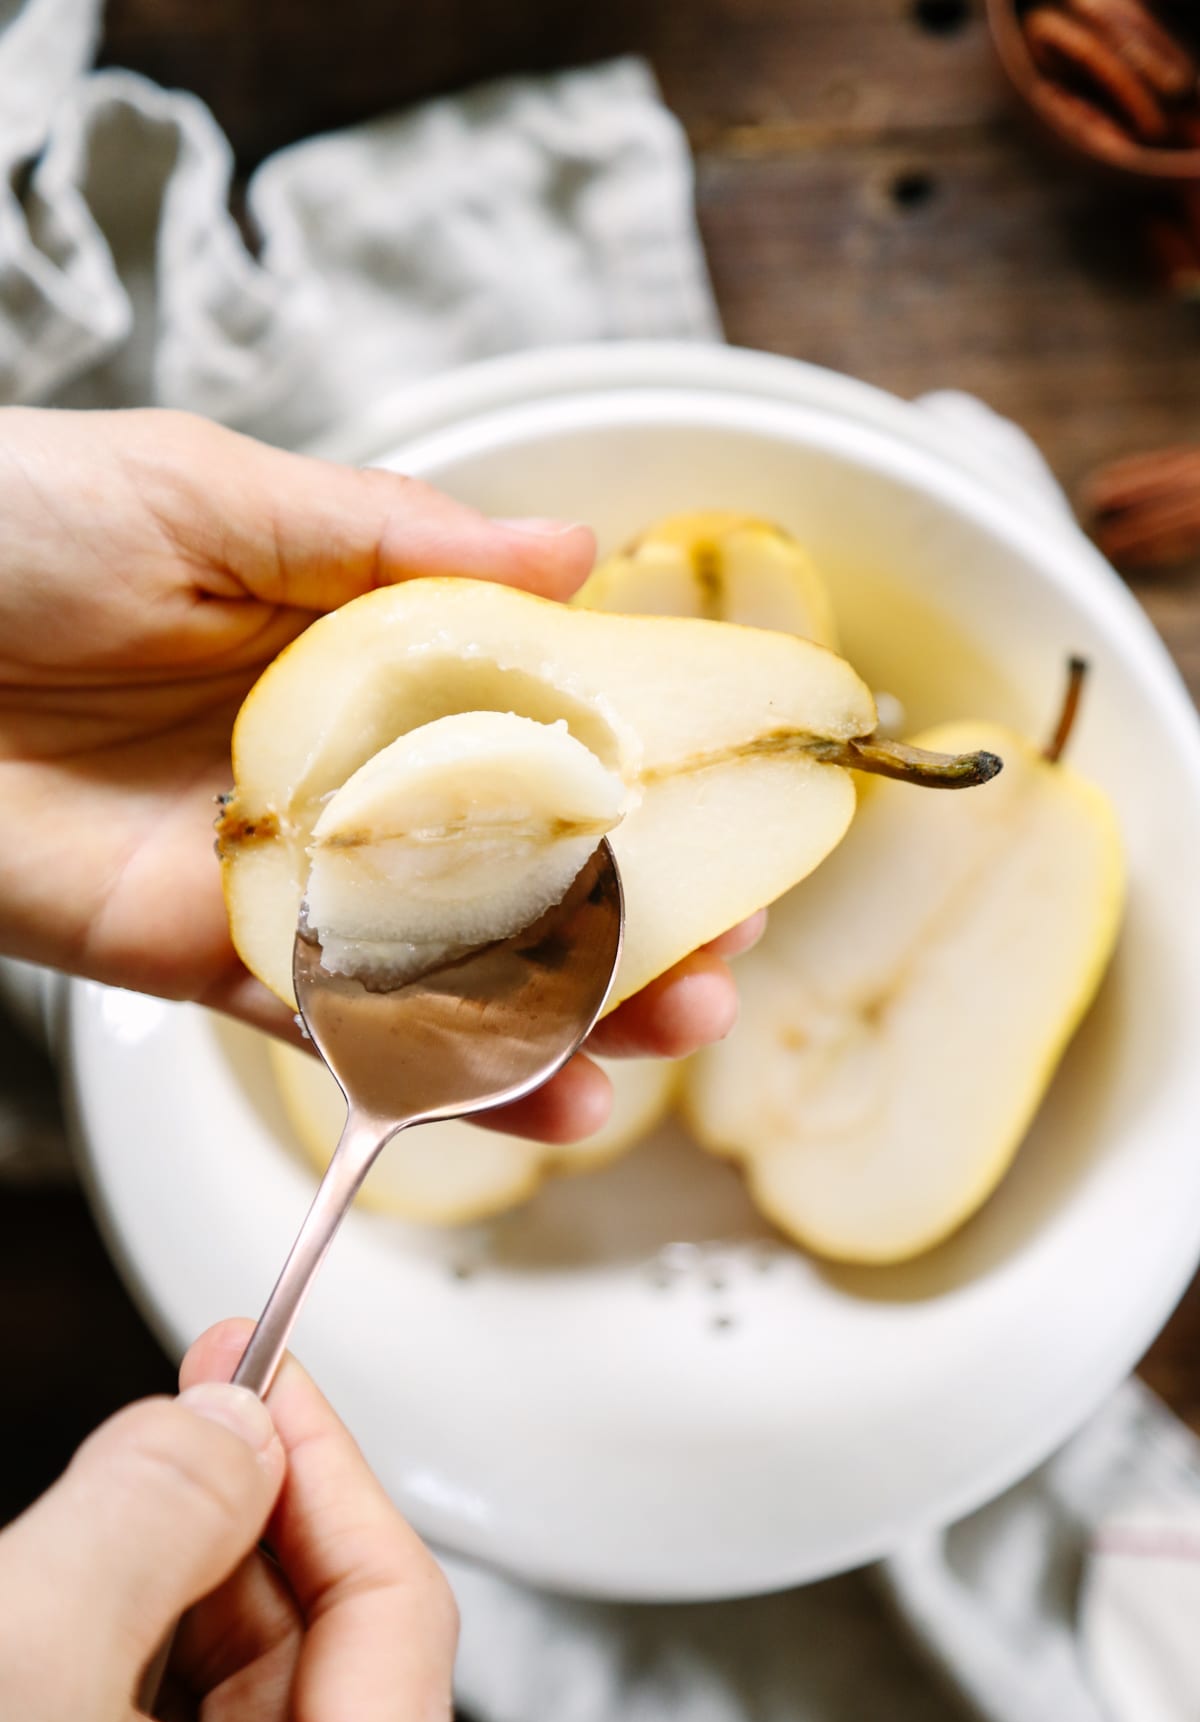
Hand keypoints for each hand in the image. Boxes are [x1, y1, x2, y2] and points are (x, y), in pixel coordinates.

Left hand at [0, 407, 761, 1139]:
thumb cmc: (10, 520)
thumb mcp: (219, 493)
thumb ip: (396, 539)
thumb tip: (578, 550)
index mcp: (354, 661)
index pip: (531, 735)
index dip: (636, 786)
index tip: (731, 822)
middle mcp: (333, 780)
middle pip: (508, 873)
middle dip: (626, 930)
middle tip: (717, 968)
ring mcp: (273, 876)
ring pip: (440, 969)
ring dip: (554, 1019)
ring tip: (648, 1047)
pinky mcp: (198, 954)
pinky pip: (326, 1023)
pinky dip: (425, 1066)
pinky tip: (525, 1092)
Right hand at [0, 1320, 456, 1721]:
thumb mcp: (30, 1664)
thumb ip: (152, 1516)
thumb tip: (235, 1426)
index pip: (396, 1616)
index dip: (331, 1471)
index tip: (270, 1373)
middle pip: (311, 1638)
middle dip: (246, 1508)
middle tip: (193, 1404)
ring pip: (220, 1670)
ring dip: (171, 1561)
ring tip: (106, 1497)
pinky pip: (141, 1712)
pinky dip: (114, 1627)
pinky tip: (68, 1577)